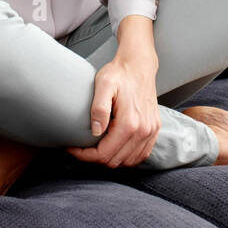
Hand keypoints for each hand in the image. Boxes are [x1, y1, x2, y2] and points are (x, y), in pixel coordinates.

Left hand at [66, 54, 161, 168]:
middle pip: (115, 161)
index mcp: (130, 123)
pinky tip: (115, 146)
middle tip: (82, 148)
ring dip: (110, 158)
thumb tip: (96, 131)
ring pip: (127, 162)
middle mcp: (143, 131)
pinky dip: (126, 157)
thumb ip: (99, 108)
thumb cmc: (120, 73)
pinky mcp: (154, 130)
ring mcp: (151, 132)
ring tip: (97, 146)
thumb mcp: (103, 84)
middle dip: (95, 158)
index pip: (104, 154)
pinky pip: (140, 155)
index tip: (73, 148)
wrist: (139, 65)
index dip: (85, 156)